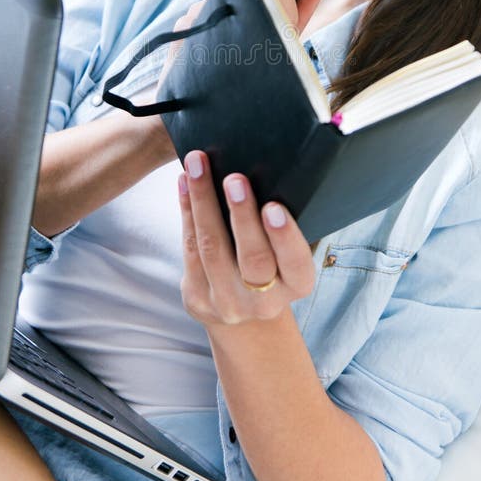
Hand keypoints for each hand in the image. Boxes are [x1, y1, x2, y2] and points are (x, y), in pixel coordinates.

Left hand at [177, 150, 314, 326]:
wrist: (243, 315)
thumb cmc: (271, 265)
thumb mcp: (286, 255)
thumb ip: (280, 224)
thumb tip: (259, 166)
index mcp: (297, 284)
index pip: (295, 262)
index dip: (284, 236)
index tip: (273, 207)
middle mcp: (265, 301)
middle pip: (253, 258)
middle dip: (241, 215)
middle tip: (234, 179)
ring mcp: (228, 302)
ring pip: (212, 248)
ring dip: (203, 201)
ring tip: (198, 166)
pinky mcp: (197, 297)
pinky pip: (190, 248)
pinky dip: (187, 210)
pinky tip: (184, 182)